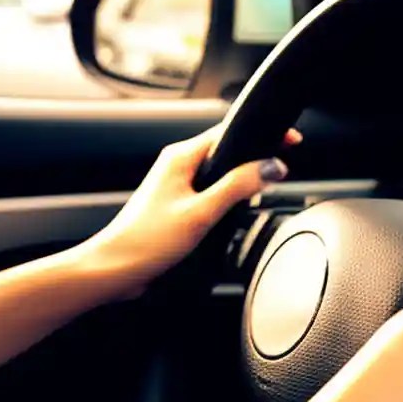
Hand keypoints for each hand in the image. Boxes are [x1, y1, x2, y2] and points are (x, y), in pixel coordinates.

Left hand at [71, 125, 300, 300]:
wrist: (114, 269)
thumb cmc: (146, 241)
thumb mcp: (200, 213)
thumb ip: (237, 187)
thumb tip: (271, 166)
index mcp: (181, 156)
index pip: (230, 132)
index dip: (262, 134)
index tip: (288, 140)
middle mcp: (177, 164)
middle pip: (227, 152)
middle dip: (254, 161)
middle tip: (277, 174)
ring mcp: (176, 184)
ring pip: (220, 174)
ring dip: (240, 183)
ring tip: (256, 196)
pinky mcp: (177, 204)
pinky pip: (211, 192)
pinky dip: (227, 199)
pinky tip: (232, 215)